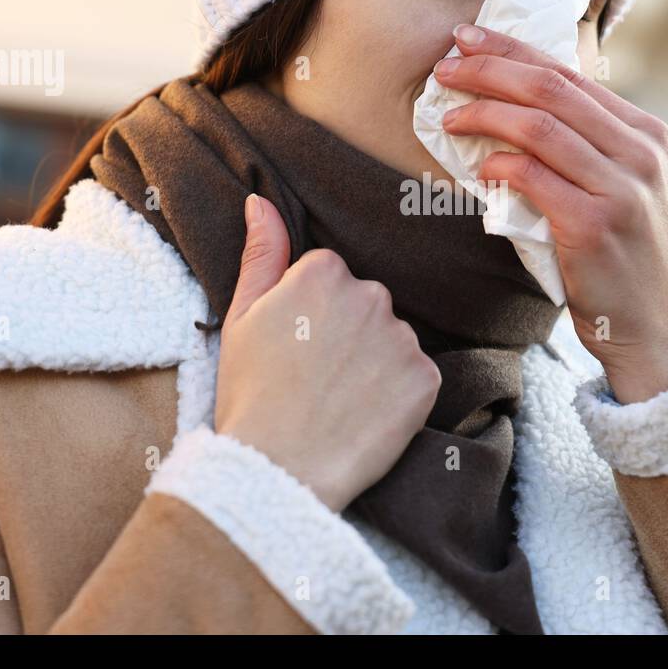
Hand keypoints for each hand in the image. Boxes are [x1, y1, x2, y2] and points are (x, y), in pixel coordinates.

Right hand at [213, 193, 442, 511]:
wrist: (278, 468)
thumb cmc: (250, 394)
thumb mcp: (241, 317)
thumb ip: (260, 253)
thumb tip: (260, 200)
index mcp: (323, 271)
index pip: (329, 277)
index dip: (308, 316)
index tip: (293, 349)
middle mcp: (371, 293)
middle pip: (365, 304)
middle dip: (346, 334)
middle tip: (314, 378)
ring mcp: (402, 336)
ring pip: (392, 339)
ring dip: (374, 363)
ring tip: (338, 401)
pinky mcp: (426, 378)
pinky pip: (416, 376)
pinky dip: (398, 396)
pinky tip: (366, 416)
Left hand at [435, 23, 667, 403]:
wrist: (658, 334)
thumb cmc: (627, 262)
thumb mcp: (624, 191)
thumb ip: (587, 149)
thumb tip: (516, 108)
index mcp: (647, 133)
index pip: (571, 74)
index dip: (513, 52)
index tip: (468, 40)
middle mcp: (642, 152)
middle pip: (551, 88)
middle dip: (489, 69)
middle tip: (445, 66)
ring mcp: (622, 188)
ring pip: (538, 125)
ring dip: (484, 113)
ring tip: (449, 116)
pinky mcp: (595, 225)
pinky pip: (532, 177)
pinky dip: (498, 165)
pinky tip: (478, 168)